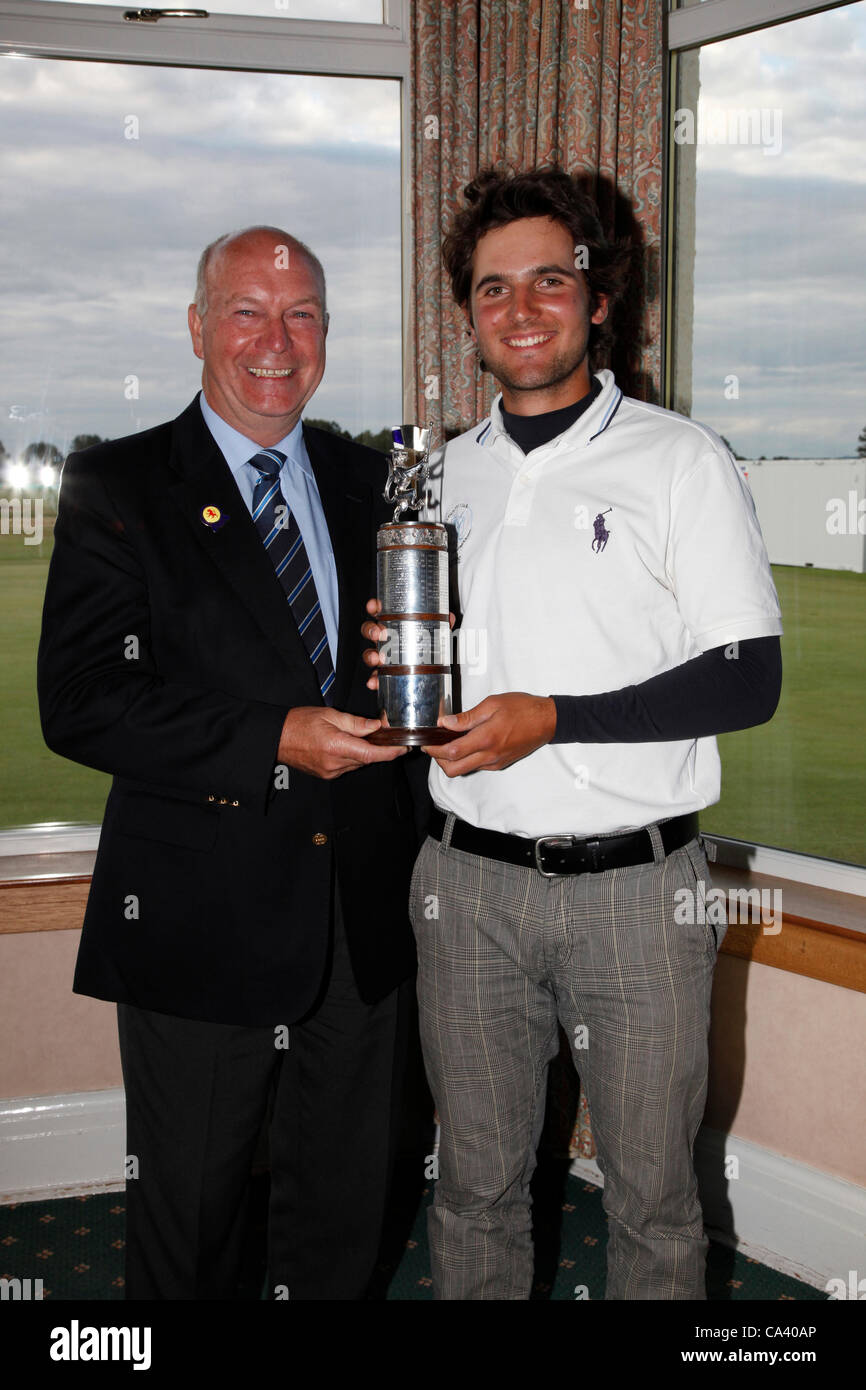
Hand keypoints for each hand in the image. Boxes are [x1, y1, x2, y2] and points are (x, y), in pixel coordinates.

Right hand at [277, 705, 405, 779]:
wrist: (277, 738)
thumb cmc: (299, 723)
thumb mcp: (329, 715)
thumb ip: (355, 723)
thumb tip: (376, 727)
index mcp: (336, 746)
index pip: (371, 754)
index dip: (391, 752)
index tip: (404, 748)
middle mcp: (334, 763)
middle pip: (367, 758)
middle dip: (378, 748)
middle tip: (386, 735)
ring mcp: (330, 772)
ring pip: (358, 763)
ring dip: (365, 752)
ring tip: (362, 737)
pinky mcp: (327, 774)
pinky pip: (348, 766)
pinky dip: (353, 756)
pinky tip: (349, 745)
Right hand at [361, 598, 454, 690]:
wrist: (429, 669)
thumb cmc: (427, 645)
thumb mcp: (437, 633)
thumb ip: (442, 625)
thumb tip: (450, 617)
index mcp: (394, 624)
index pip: (380, 612)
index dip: (374, 607)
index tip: (373, 606)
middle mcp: (386, 639)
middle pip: (370, 631)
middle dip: (371, 631)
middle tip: (380, 634)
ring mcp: (383, 656)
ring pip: (370, 653)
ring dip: (370, 655)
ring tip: (378, 658)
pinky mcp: (385, 673)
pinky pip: (376, 676)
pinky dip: (373, 680)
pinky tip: (373, 682)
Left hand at [422, 693, 556, 775]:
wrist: (547, 721)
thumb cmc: (523, 709)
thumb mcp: (492, 704)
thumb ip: (467, 717)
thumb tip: (446, 722)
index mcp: (486, 738)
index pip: (452, 751)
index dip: (434, 750)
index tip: (426, 743)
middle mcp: (489, 755)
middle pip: (454, 769)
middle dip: (439, 761)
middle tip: (433, 747)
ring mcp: (495, 762)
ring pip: (465, 770)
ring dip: (452, 761)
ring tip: (448, 743)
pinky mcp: (500, 764)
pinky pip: (477, 766)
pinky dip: (466, 760)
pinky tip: (466, 745)